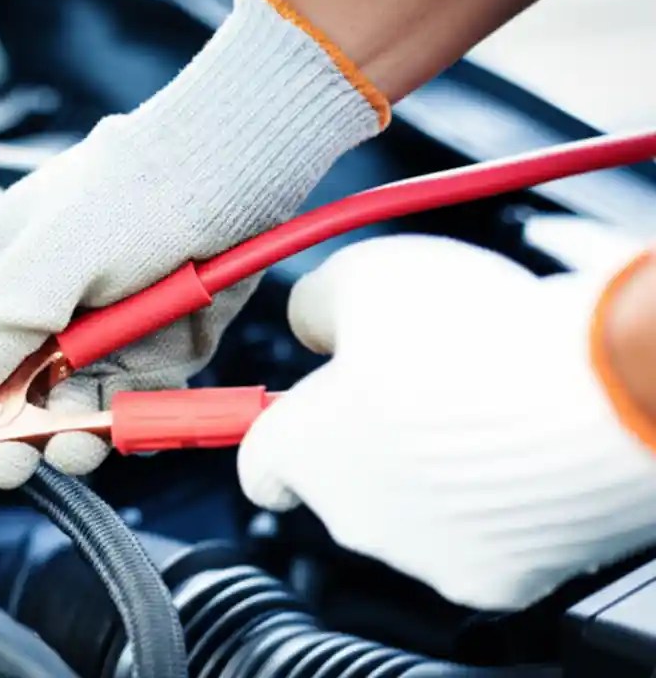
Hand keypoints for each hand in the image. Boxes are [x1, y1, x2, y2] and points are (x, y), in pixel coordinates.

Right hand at [0, 0, 385, 519]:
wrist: (242, 169)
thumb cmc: (144, 187)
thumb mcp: (52, 261)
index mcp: (3, 281)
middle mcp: (49, 312)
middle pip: (12, 401)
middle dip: (5, 442)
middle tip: (7, 466)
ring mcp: (105, 334)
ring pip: (72, 412)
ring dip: (68, 440)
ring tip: (73, 445)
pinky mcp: (158, 351)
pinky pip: (131, 406)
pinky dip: (124, 427)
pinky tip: (122, 432)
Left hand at [238, 235, 655, 609]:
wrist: (598, 393)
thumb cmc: (476, 335)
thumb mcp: (365, 276)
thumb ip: (315, 305)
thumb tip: (312, 324)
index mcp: (299, 450)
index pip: (259, 462)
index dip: (280, 433)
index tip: (298, 420)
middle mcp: (348, 516)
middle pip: (344, 480)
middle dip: (374, 440)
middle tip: (427, 387)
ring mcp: (419, 555)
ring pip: (413, 513)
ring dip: (435, 472)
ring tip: (488, 411)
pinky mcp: (491, 582)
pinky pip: (481, 540)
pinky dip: (495, 507)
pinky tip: (523, 455)